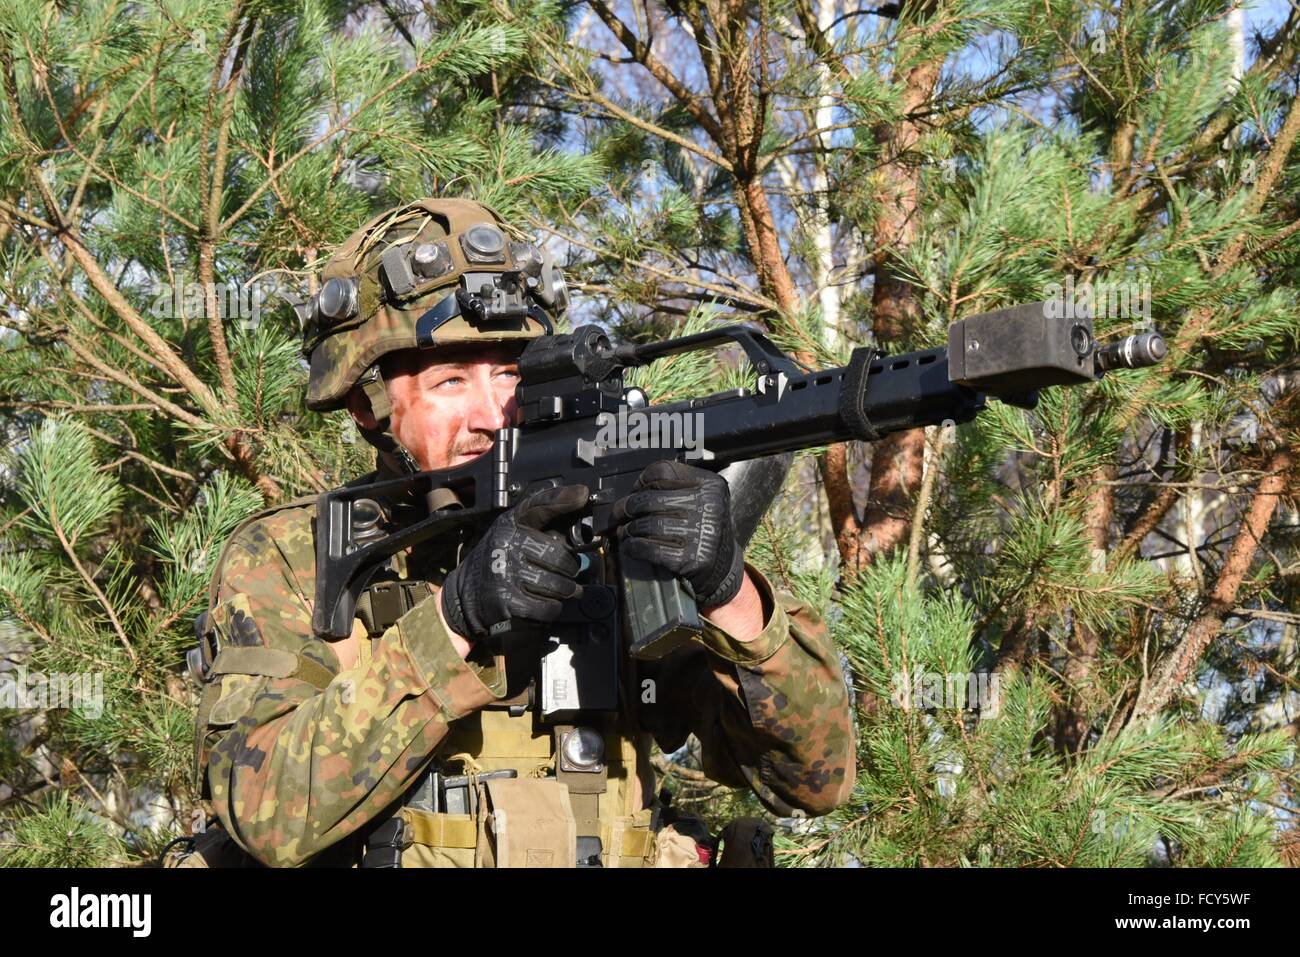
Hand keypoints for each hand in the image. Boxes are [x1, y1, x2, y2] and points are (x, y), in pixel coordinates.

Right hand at [440, 484, 588, 642]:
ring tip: (563, 589)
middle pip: (558, 555)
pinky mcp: (506, 601)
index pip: (538, 507)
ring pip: (556, 584)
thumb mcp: (511, 535)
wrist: (464, 596)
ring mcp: (505, 573)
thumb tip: (578, 505)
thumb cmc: (497, 562)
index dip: (562, 499)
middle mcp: (505, 545)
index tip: (582, 495)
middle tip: (570, 572)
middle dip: (570, 567)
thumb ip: (540, 524)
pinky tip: (547, 603)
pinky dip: (553, 608)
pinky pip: (546, 607)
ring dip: (565, 591)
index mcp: (508, 526)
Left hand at [611, 461, 743, 609]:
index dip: (641, 482)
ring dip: (628, 529)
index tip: (634, 492)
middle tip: (618, 515)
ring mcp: (700, 532)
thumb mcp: (701, 498)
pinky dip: (633, 547)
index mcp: (709, 485)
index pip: (662, 471)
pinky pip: (649, 548)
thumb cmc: (704, 528)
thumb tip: (632, 491)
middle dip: (626, 508)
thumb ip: (674, 487)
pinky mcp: (690, 558)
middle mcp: (707, 505)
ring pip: (646, 523)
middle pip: (649, 498)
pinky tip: (630, 547)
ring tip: (624, 532)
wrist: (724, 566)